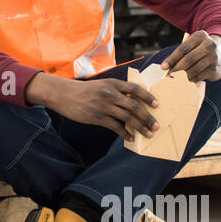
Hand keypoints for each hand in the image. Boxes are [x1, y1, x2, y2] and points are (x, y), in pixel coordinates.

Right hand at [30, 74, 159, 141]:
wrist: (63, 94)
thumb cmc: (83, 90)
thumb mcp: (101, 84)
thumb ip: (116, 91)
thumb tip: (133, 102)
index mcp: (113, 83)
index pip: (136, 89)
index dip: (148, 97)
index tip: (157, 105)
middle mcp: (110, 94)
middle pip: (135, 106)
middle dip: (148, 117)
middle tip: (156, 125)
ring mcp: (104, 106)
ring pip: (128, 118)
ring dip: (140, 127)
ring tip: (148, 134)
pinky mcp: (97, 117)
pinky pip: (116, 127)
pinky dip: (125, 134)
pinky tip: (130, 138)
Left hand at [163, 31, 220, 81]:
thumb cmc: (198, 49)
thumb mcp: (191, 46)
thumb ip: (179, 54)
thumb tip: (165, 67)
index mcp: (200, 36)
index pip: (183, 48)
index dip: (172, 59)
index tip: (164, 67)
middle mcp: (209, 45)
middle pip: (189, 59)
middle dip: (177, 67)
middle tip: (170, 73)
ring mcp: (214, 57)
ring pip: (194, 69)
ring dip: (184, 74)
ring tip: (180, 75)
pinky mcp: (215, 69)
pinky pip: (199, 76)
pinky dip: (192, 78)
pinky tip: (190, 77)